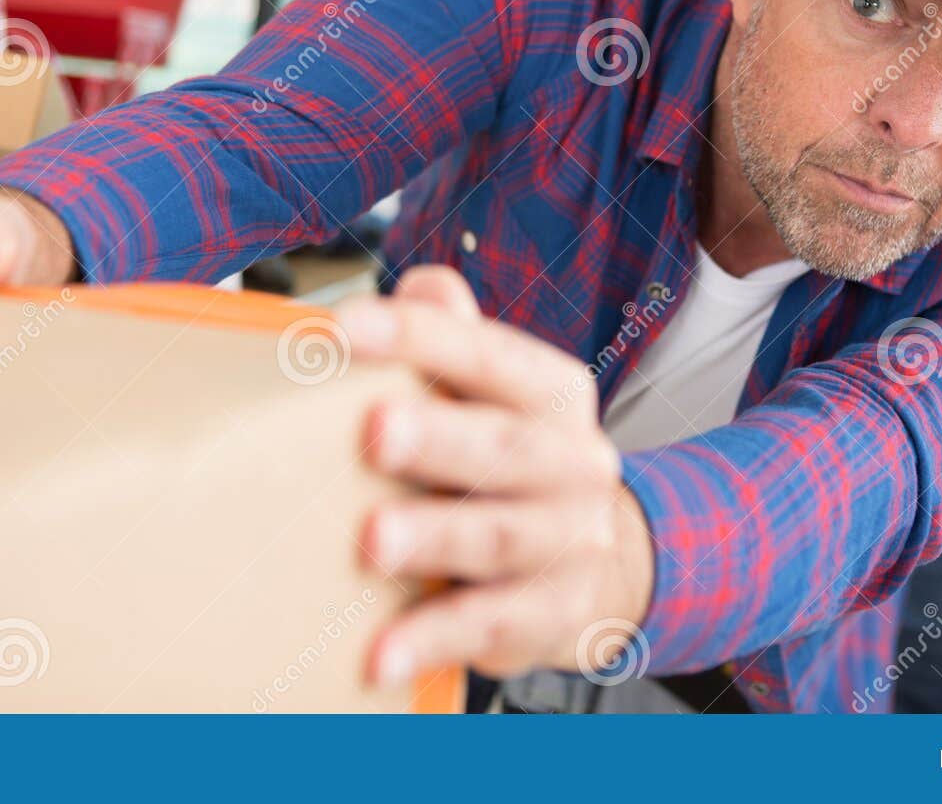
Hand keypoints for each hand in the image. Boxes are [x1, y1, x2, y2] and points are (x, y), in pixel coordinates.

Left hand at [335, 265, 654, 687]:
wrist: (598, 558)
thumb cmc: (510, 457)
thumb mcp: (492, 392)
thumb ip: (453, 338)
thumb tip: (422, 287)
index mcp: (551, 392)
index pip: (487, 354)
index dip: (418, 338)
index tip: (344, 327)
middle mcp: (573, 462)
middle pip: (506, 447)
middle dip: (439, 438)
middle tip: (374, 431)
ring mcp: (570, 542)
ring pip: (502, 538)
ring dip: (437, 537)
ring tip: (372, 541)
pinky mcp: (552, 614)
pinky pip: (490, 625)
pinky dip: (433, 640)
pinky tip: (379, 654)